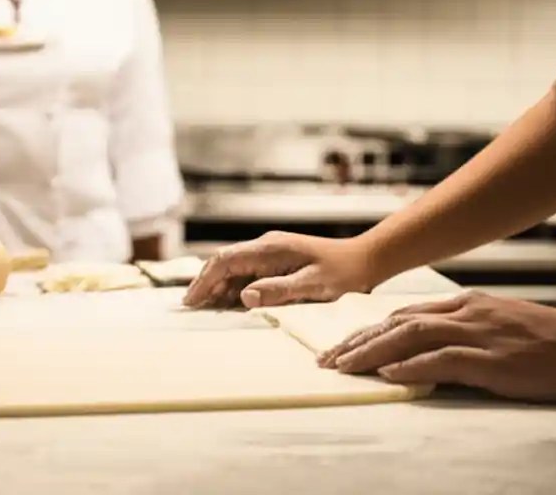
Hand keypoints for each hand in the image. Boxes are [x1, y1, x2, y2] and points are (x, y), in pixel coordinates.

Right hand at [182, 232, 375, 309]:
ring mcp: (271, 253)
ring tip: (204, 307)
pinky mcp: (277, 261)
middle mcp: (266, 246)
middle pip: (224, 261)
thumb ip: (278, 290)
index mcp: (270, 249)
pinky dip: (233, 287)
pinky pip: (247, 272)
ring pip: (233, 267)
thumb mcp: (312, 285)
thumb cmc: (343, 273)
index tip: (191, 301)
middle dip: (205, 283)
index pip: (225, 261)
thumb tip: (244, 297)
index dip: (205, 281)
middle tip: (190, 306)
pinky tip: (228, 303)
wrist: (365, 259)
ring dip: (217, 286)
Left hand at [320, 292, 555, 403]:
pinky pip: (445, 360)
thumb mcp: (507, 328)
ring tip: (343, 368)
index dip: (370, 330)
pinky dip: (413, 366)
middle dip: (358, 341)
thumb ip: (471, 333)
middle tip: (326, 360)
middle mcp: (470, 312)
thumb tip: (433, 350)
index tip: (342, 346)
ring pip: (413, 336)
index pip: (407, 314)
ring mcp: (483, 334)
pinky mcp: (496, 360)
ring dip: (372, 352)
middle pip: (399, 322)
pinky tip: (390, 376)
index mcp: (471, 304)